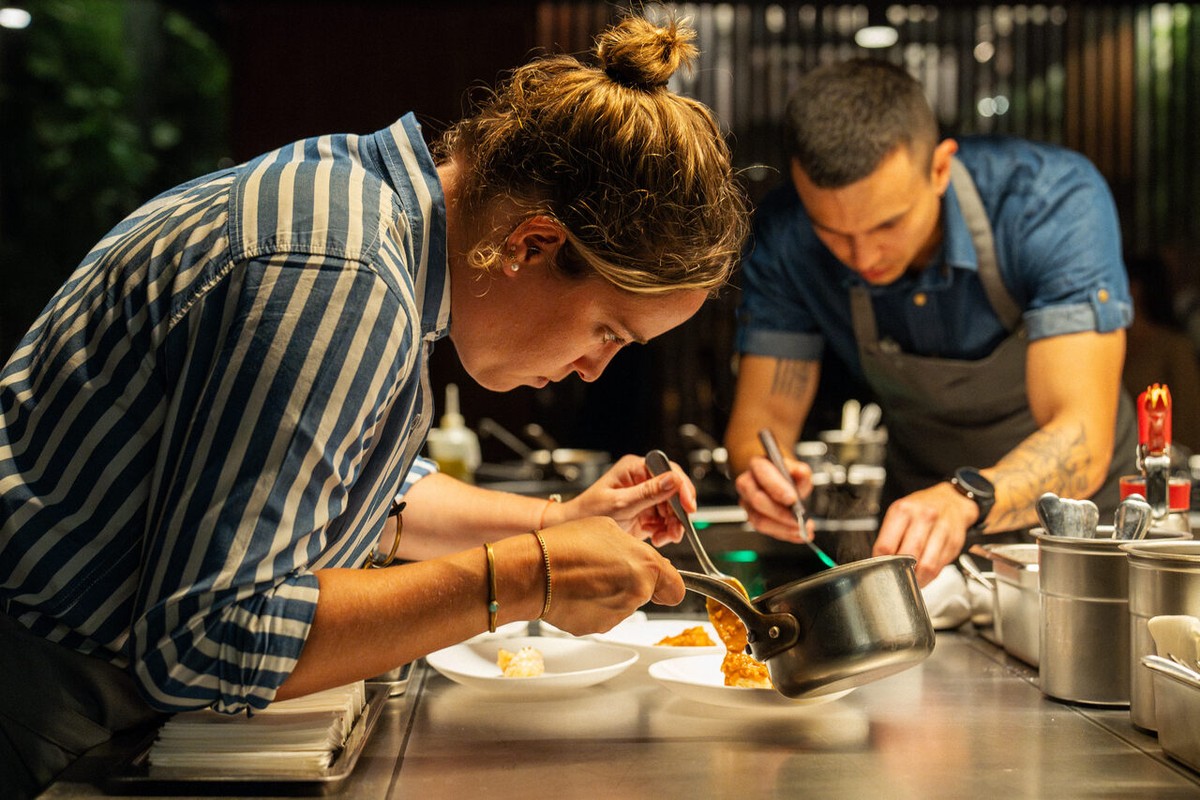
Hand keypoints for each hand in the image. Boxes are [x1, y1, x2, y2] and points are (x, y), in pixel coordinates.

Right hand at [538, 516, 685, 633]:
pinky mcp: (597, 626)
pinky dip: (595, 606)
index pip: (677, 588)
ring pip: (625, 604)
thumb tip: (638, 556)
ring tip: (587, 576)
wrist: (534, 570)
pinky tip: (578, 590)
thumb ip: (633, 547)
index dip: (668, 584)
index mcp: (646, 566)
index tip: (662, 583)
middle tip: (608, 568)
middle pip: (647, 594)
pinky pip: (604, 615)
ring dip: (613, 593)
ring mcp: (618, 613)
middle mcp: (637, 592)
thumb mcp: (608, 527)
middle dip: (633, 583)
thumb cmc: (566, 545)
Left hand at [558, 454, 697, 546]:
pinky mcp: (646, 514)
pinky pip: (665, 521)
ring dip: (673, 525)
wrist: (573, 530)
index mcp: (635, 468)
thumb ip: (648, 493)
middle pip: (674, 492)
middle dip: (678, 513)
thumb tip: (673, 480)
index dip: (682, 488)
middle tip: (676, 530)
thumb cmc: (588, 512)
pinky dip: (666, 532)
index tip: (689, 506)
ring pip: (673, 509)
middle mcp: (643, 480)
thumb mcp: (620, 503)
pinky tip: (658, 539)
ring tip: (665, 538)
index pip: (668, 471)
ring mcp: (646, 497)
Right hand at [733, 455, 815, 542]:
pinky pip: (766, 530)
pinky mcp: (752, 518)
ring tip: (801, 530)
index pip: (763, 475)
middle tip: (798, 518)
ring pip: (760, 520)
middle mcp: (747, 484)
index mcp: (758, 466)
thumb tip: (800, 472)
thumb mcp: (797, 470)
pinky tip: (798, 535)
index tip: (792, 499)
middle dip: (780, 513)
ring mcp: (747, 503)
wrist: (780, 486)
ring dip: (783, 528)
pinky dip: (784, 534)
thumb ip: (801, 471)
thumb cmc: (785, 477)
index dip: (777, 488)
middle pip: (758, 500)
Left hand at [872, 482, 977, 585]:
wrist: (950, 500)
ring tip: (911, 578)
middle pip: (907, 556)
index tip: (881, 568)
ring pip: (926, 566)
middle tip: (896, 576)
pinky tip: (924, 572)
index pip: (886, 546)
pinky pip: (939, 567)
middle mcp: (924, 517)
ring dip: (917, 578)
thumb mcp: (899, 513)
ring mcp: (941, 529)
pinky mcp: (954, 542)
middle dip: (900, 571)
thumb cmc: (921, 508)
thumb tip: (879, 562)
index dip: (882, 562)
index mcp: (903, 510)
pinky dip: (929, 576)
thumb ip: (888, 537)